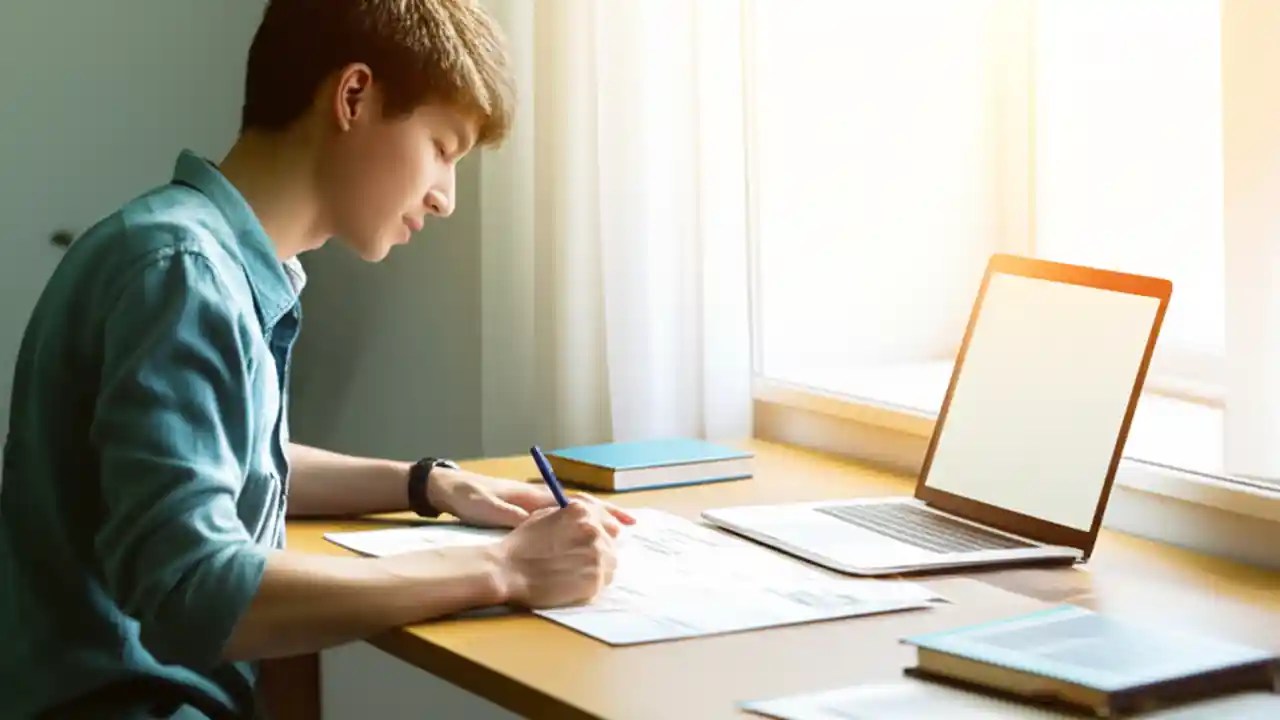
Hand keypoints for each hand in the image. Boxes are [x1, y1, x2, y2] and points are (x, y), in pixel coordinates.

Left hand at [425, 466, 635, 529]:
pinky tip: (583, 534)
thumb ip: (510, 515)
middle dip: (605, 514)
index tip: (620, 522)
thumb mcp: (486, 508)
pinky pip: (560, 518)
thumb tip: (535, 523)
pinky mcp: (524, 511)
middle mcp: (537, 498)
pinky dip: (577, 523)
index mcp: (532, 497)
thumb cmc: (467, 498)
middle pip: (580, 505)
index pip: (575, 503)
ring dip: (594, 519)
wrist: (448, 488)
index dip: (599, 512)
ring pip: (573, 511)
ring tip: (615, 531)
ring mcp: (532, 504)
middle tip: (630, 527)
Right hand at [493, 502, 617, 607]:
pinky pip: (603, 583)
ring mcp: (596, 554)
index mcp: (582, 511)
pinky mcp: (594, 579)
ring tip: (573, 575)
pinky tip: (572, 586)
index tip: (602, 540)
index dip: (605, 531)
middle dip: (599, 552)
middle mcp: (593, 529)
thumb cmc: (522, 544)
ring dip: (597, 570)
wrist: (507, 570)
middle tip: (578, 563)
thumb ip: (573, 516)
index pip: (608, 519)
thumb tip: (595, 521)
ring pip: (610, 564)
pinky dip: (591, 586)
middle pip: (610, 543)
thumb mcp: (546, 516)